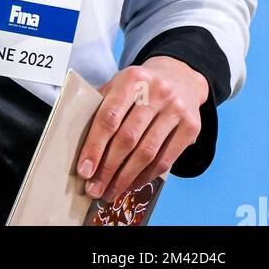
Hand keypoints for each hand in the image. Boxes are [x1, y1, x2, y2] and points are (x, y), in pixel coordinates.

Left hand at [76, 58, 209, 202]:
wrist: (180, 76)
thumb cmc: (141, 86)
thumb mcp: (120, 83)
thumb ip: (101, 104)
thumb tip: (78, 139)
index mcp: (132, 79)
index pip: (109, 117)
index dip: (95, 146)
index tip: (84, 170)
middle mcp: (156, 92)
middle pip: (128, 138)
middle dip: (108, 168)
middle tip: (95, 189)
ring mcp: (175, 110)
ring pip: (147, 153)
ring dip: (126, 178)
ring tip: (111, 192)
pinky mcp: (191, 128)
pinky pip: (166, 160)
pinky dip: (146, 176)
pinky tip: (133, 184)